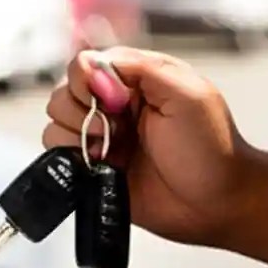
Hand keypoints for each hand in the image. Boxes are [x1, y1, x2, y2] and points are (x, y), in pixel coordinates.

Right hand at [42, 47, 267, 259]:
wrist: (211, 203)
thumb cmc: (209, 150)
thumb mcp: (187, 94)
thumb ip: (141, 68)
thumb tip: (91, 65)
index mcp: (136, 78)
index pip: (86, 64)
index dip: (90, 82)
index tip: (117, 103)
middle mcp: (112, 104)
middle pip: (64, 91)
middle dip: (83, 112)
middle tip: (118, 130)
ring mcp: (98, 135)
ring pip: (55, 121)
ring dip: (78, 137)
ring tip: (112, 150)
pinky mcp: (88, 165)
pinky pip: (55, 152)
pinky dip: (71, 157)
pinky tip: (101, 165)